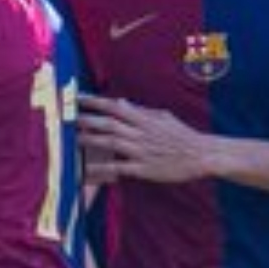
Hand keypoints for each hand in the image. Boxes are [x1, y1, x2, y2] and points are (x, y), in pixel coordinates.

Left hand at [79, 93, 210, 184]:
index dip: (95, 102)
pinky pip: (119, 168)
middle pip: (109, 123)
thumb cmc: (182, 136)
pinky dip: (102, 168)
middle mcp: (140, 133)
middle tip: (66, 118)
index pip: (115, 107)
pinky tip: (86, 170)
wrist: (202, 155)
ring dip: (90, 140)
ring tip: (71, 139)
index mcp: (145, 119)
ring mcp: (141, 150)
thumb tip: (121, 102)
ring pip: (111, 143)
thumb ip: (140, 111)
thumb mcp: (163, 118)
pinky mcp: (144, 168)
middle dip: (87, 119)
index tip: (77, 98)